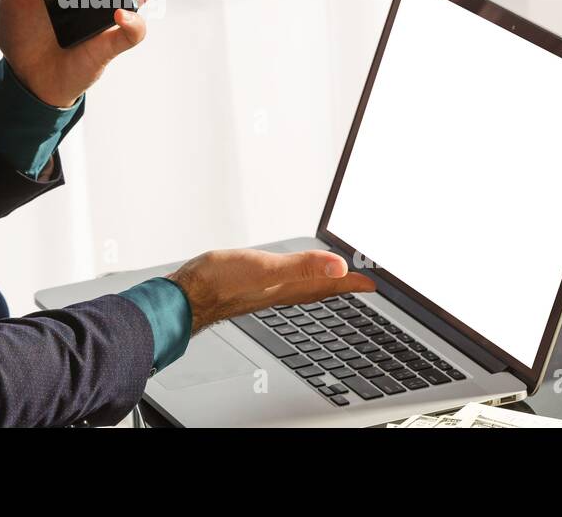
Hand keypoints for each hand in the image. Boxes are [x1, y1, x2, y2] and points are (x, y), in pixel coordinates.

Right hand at [165, 249, 377, 334]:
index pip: (329, 286)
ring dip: (321, 284)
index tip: (373, 283)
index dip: (352, 283)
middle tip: (359, 283)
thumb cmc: (220, 282)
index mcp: (288, 287)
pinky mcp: (250, 286)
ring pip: (303, 288)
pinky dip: (295, 281)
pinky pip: (284, 285)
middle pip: (320, 289)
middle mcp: (280, 291)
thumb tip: (338, 265)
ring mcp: (265, 290)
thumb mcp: (266, 267)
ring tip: (332, 280)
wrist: (187, 295)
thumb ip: (302, 266)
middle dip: (341, 285)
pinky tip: (287, 278)